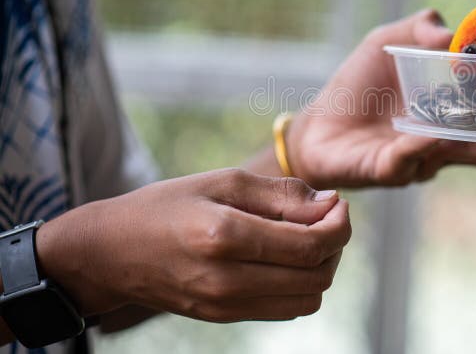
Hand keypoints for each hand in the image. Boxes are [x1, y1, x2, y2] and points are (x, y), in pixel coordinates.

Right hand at [34, 169, 350, 321]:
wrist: (111, 252)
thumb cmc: (167, 205)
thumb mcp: (222, 181)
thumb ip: (282, 194)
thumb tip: (331, 204)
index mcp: (225, 237)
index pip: (310, 245)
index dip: (339, 226)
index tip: (339, 205)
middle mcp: (227, 280)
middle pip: (317, 276)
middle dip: (335, 246)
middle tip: (327, 218)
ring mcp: (226, 305)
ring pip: (308, 299)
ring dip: (321, 268)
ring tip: (308, 236)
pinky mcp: (225, 317)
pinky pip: (286, 309)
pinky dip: (300, 284)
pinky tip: (286, 257)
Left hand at [287, 9, 475, 187]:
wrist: (316, 124)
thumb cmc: (357, 85)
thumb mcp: (388, 42)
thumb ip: (420, 28)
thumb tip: (450, 31)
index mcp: (448, 115)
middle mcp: (439, 143)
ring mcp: (413, 160)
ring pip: (452, 158)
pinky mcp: (380, 170)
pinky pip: (401, 163)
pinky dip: (416, 151)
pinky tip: (427, 138)